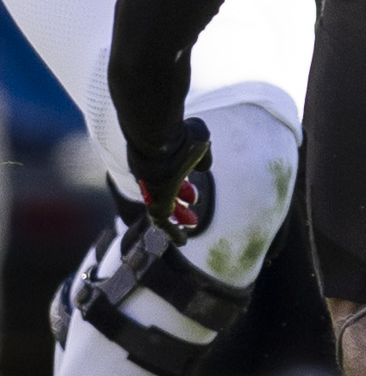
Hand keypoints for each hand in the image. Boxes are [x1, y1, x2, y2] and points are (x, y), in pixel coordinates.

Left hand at [127, 116, 211, 244]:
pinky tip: (182, 241)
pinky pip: (162, 222)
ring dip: (178, 217)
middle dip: (179, 205)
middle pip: (164, 194)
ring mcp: (151, 189)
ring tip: (192, 224)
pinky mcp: (155, 202)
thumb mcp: (198, 139)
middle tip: (191, 215)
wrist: (155, 137)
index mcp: (158, 160)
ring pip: (163, 209)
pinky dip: (171, 232)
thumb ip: (202, 155)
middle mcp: (151, 177)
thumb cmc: (177, 134)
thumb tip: (204, 168)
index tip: (193, 195)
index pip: (169, 177)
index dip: (182, 187)